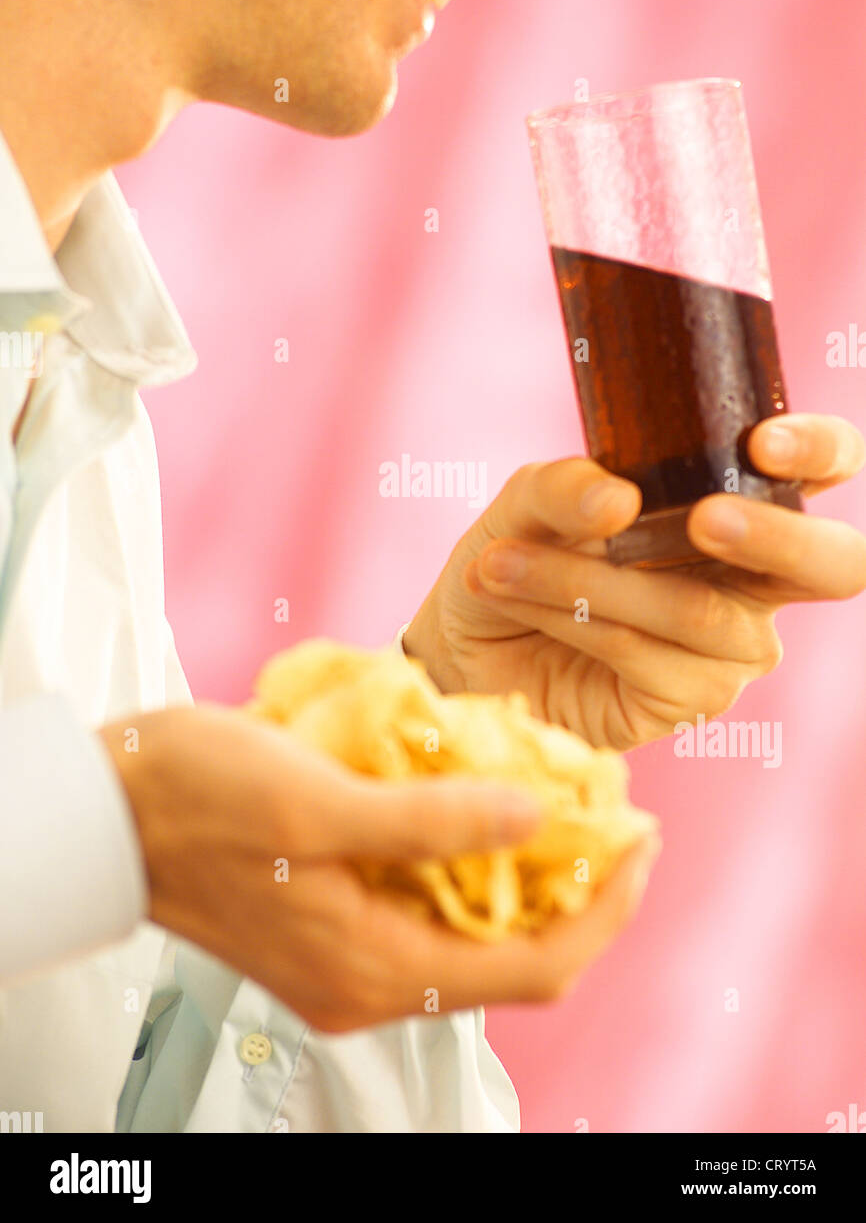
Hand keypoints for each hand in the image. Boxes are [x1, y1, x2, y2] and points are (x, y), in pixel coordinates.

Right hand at [102, 704, 658, 1030]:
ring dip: (520, 868)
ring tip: (557, 796)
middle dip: (572, 887)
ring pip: (468, 927)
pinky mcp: (332, 917)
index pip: (531, 966)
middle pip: (508, 953)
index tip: (639, 841)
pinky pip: (425, 903)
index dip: (603, 909)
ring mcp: (348, 953)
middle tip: (607, 813)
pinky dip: (464, 857)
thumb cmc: (194, 799)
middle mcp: (366, 978)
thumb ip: (431, 820)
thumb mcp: (318, 800)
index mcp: (371, 967)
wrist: (107, 809)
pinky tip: (477, 798)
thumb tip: (534, 816)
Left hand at [404, 414, 865, 751]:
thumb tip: (621, 501)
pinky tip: (516, 598)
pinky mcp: (691, 702)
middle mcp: (756, 580)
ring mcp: (732, 648)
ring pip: (698, 609)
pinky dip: (571, 616)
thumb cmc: (517, 554)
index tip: (762, 444)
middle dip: (780, 537)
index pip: (826, 470)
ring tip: (502, 561)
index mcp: (741, 504)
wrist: (464, 645)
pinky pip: (645, 652)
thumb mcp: (527, 502)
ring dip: (587, 579)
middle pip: (838, 566)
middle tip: (705, 519)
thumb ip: (566, 486)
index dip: (819, 452)